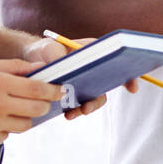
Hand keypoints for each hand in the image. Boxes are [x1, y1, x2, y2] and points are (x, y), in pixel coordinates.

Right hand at [0, 59, 65, 148]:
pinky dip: (5, 129)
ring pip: (25, 125)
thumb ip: (15, 66)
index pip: (37, 89)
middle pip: (36, 109)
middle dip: (44, 106)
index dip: (53, 91)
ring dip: (24, 118)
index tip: (61, 91)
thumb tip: (41, 66)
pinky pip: (7, 135)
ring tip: (13, 111)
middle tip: (42, 103)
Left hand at [23, 37, 138, 119]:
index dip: (128, 74)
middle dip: (98, 100)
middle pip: (106, 85)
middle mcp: (93, 68)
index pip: (116, 62)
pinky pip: (79, 104)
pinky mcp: (74, 94)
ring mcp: (85, 82)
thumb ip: (57, 57)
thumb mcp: (49, 48)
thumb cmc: (45, 48)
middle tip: (87, 109)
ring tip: (73, 115)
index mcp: (94, 52)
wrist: (30, 58)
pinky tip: (67, 115)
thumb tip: (61, 68)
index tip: (132, 88)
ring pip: (93, 98)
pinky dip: (75, 111)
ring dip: (86, 108)